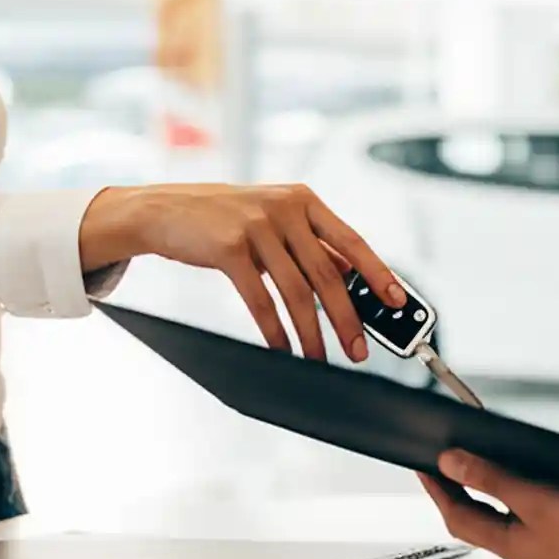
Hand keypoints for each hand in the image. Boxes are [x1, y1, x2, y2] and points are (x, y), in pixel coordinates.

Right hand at [77, 183, 405, 360]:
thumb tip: (350, 275)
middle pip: (328, 274)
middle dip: (347, 318)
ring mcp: (256, 225)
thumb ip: (310, 244)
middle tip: (359, 350)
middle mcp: (285, 208)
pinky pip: (260, 299)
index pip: (352, 241)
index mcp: (303, 200)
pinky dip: (275, 330)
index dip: (378, 273)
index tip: (397, 302)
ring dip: (311, 333)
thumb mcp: (273, 220)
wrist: (162, 209)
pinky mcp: (228, 247)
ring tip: (320, 358)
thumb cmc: (222, 217)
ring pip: (296, 291)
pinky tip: (283, 349)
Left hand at [419, 449, 558, 558]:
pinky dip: (528, 504)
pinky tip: (542, 492)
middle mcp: (523, 551)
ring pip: (509, 524)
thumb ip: (493, 479)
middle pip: (479, 521)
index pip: (457, 514)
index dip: (437, 488)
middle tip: (450, 467)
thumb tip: (450, 462)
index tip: (424, 465)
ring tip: (489, 473)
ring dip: (495, 498)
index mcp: (507, 543)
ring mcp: (548, 553)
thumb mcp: (536, 501)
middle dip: (462, 493)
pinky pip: (536, 525)